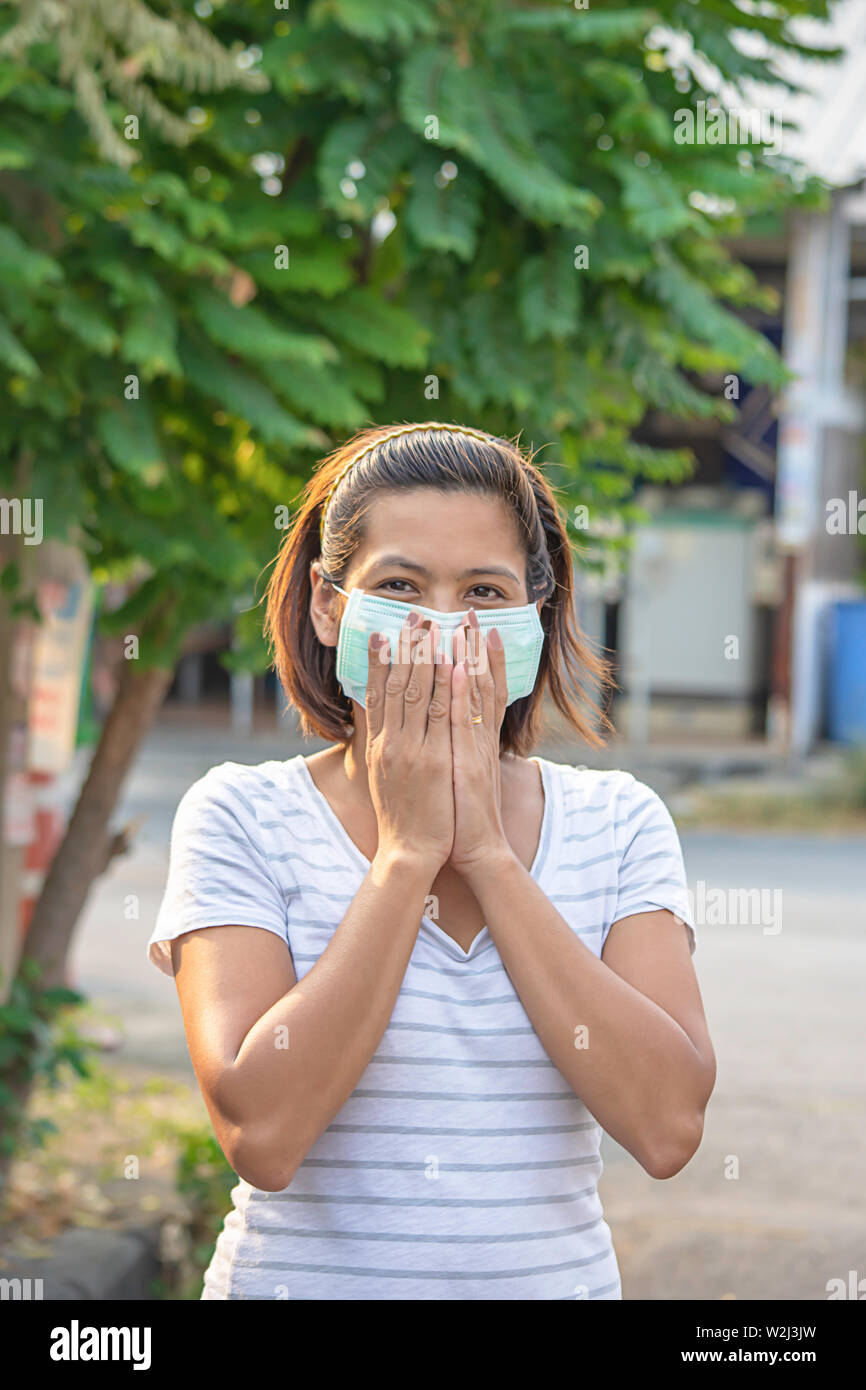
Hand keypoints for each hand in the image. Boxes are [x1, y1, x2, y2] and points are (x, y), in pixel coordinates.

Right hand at [364, 611, 454, 872]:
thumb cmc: (402, 816)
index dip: (379, 661)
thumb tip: (377, 715)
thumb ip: (382, 743)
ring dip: (426, 656)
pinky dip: (446, 688)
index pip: (376, 694)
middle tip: (413, 616)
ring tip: (433, 626)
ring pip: (418, 694)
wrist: (411, 852)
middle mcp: (392, 743)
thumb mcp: (384, 775)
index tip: (383, 632)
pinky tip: (453, 664)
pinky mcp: (436, 762)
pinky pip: (442, 717)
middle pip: (396, 685)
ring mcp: (414, 751)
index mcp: (380, 745)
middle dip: (405, 648)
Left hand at [448, 609, 511, 875]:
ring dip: (469, 657)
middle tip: (472, 611)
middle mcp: (478, 739)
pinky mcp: (465, 764)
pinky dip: (461, 694)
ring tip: (466, 625)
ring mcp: (474, 749)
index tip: (481, 626)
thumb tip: (442, 723)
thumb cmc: (460, 814)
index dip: (484, 657)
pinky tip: (457, 668)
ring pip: (472, 696)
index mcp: (476, 739)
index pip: (483, 689)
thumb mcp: (458, 771)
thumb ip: (455, 743)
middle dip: (475, 646)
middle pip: (479, 683)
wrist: (475, 850)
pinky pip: (461, 723)